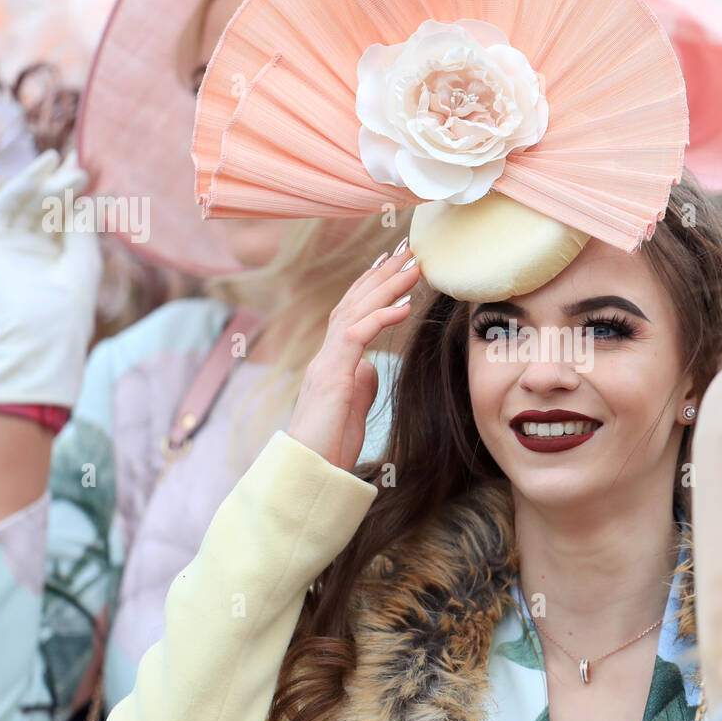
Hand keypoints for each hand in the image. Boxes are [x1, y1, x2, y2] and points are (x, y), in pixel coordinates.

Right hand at [0, 149, 100, 408]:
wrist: (46, 335)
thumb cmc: (72, 302)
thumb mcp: (85, 255)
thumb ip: (83, 222)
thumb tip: (89, 190)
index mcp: (60, 251)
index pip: (66, 212)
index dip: (78, 190)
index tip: (95, 167)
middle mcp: (35, 246)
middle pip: (46, 204)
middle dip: (61, 181)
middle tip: (80, 160)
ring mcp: (12, 245)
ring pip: (25, 204)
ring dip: (43, 183)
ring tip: (64, 167)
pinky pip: (0, 211)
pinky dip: (17, 192)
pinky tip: (37, 179)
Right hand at [287, 242, 419, 470]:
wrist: (308, 471)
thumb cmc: (328, 446)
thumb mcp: (350, 408)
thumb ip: (358, 384)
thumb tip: (369, 367)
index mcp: (332, 362)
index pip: (351, 313)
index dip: (371, 287)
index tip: (392, 265)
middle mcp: (326, 356)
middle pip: (354, 302)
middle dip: (381, 274)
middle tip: (407, 249)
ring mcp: (326, 363)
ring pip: (355, 311)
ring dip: (387, 286)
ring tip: (414, 266)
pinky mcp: (331, 376)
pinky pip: (356, 335)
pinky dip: (381, 316)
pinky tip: (404, 305)